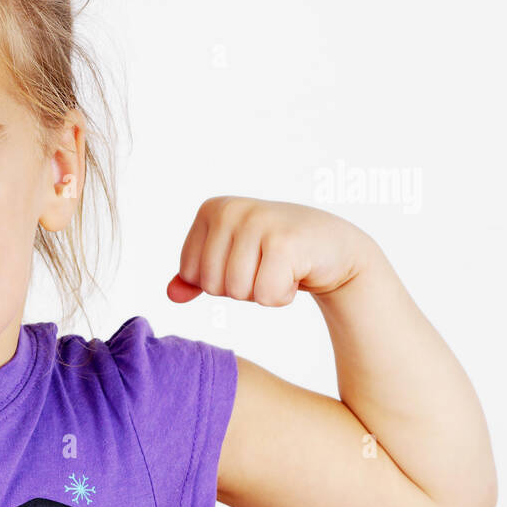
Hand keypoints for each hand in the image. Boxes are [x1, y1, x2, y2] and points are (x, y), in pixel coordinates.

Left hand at [167, 196, 371, 305]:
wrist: (336, 249)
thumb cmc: (277, 255)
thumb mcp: (231, 260)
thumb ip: (196, 276)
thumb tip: (171, 295)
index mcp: (211, 210)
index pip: (189, 272)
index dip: (218, 281)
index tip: (246, 261)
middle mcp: (231, 210)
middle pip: (211, 285)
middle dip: (240, 289)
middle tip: (267, 267)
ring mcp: (257, 223)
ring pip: (236, 292)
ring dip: (261, 293)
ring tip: (281, 268)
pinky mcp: (283, 242)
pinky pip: (264, 296)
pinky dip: (281, 296)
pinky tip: (296, 273)